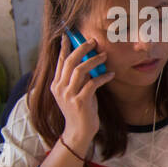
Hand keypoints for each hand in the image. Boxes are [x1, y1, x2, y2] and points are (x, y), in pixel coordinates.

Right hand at [51, 36, 112, 152]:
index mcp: (56, 84)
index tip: (69, 35)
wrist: (79, 131)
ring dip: (94, 61)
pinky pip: (92, 83)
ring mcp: (68, 95)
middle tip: (94, 42)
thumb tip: (89, 62)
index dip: (65, 47)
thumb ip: (79, 79)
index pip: (60, 61)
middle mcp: (59, 88)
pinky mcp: (80, 102)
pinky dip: (103, 77)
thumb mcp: (76, 92)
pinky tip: (111, 74)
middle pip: (69, 61)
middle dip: (82, 49)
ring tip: (104, 56)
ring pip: (80, 70)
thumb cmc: (81, 110)